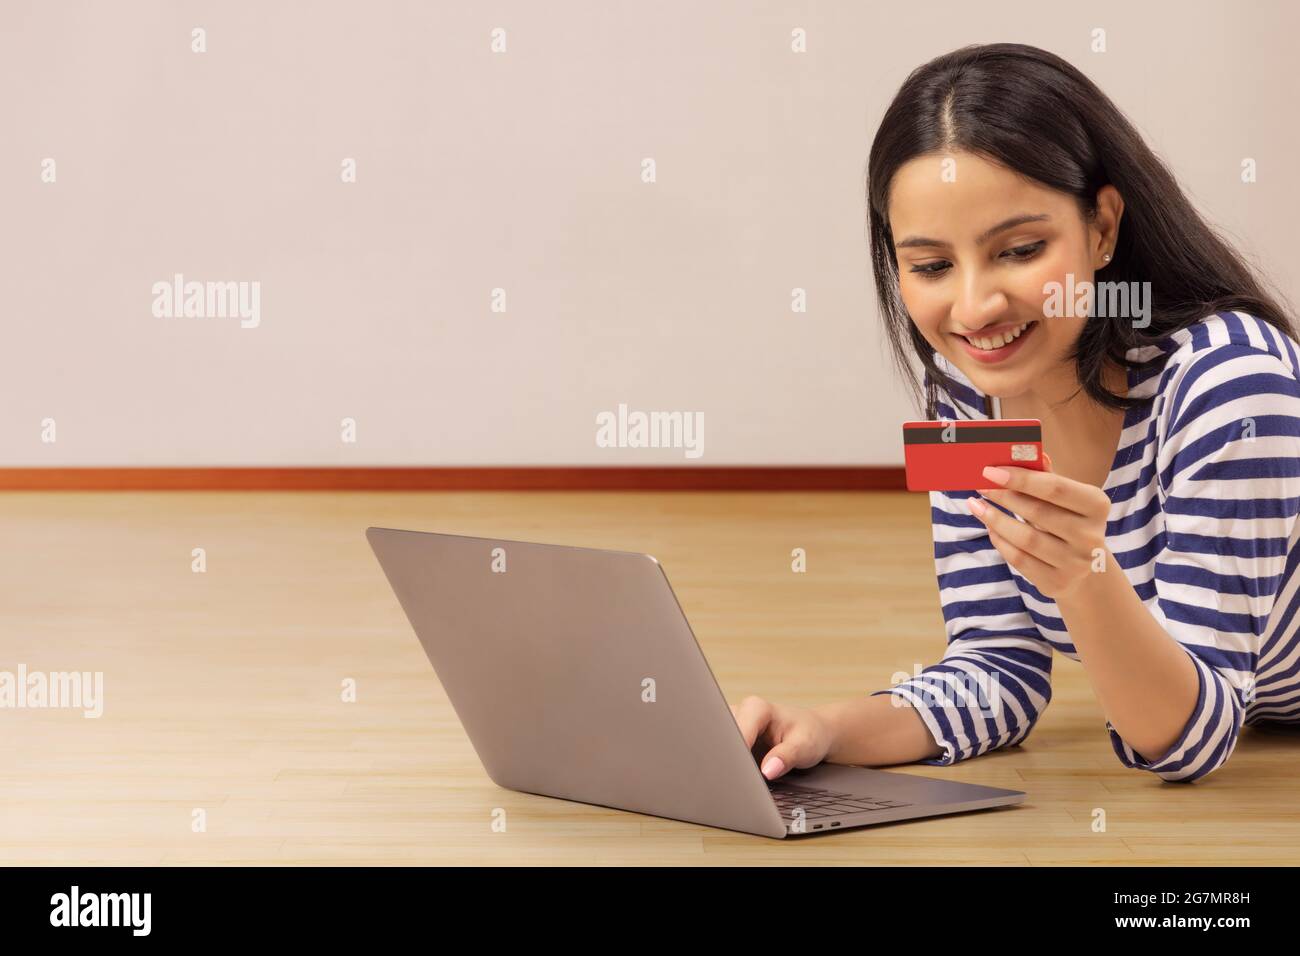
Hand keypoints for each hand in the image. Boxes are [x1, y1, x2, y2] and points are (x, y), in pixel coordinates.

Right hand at [729, 695, 834, 779]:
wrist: (812, 732)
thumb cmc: (809, 734)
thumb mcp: (805, 746)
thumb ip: (786, 756)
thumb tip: (767, 771)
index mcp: (756, 708)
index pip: (736, 733)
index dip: (738, 756)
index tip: (744, 777)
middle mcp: (739, 712)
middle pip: (722, 740)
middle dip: (730, 762)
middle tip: (741, 785)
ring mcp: (731, 726)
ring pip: (718, 748)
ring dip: (727, 766)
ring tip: (741, 782)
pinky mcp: (729, 739)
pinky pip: (722, 754)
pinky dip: (729, 768)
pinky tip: (739, 778)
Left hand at [966, 451, 1111, 600]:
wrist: (1084, 565)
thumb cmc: (1067, 519)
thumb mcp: (1065, 497)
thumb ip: (1046, 476)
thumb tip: (1032, 452)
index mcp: (1097, 505)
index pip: (1056, 488)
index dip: (1021, 479)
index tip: (990, 470)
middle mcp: (1091, 536)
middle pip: (1038, 513)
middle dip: (1003, 497)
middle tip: (979, 485)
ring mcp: (1076, 563)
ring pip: (1026, 539)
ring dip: (995, 519)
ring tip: (977, 505)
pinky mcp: (1058, 583)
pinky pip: (1020, 560)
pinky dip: (1000, 541)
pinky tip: (990, 527)